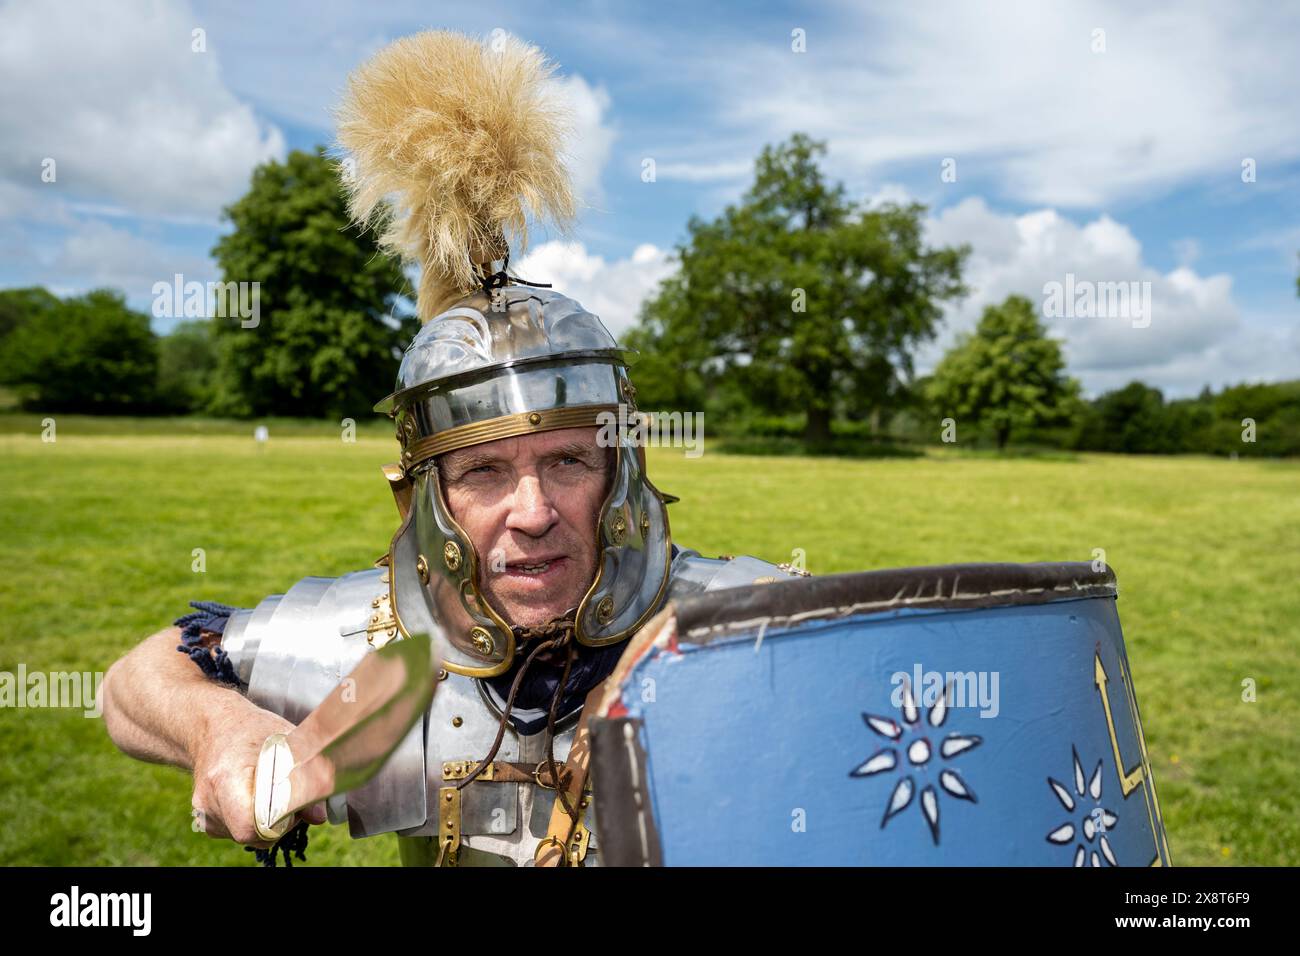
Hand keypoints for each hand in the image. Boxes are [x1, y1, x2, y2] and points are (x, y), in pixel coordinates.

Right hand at [191, 704, 326, 847]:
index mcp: (226, 778)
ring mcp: (204, 813)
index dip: (277, 823)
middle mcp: (209, 800)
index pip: (249, 825)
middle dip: (277, 823)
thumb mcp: (286, 741)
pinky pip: (236, 831)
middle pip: (250, 833)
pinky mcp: (206, 820)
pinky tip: (257, 797)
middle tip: (289, 797)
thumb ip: (307, 777)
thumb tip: (318, 816)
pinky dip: (253, 820)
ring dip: (266, 822)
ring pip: (245, 835)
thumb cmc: (251, 730)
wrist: (214, 727)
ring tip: (272, 792)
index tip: (291, 804)